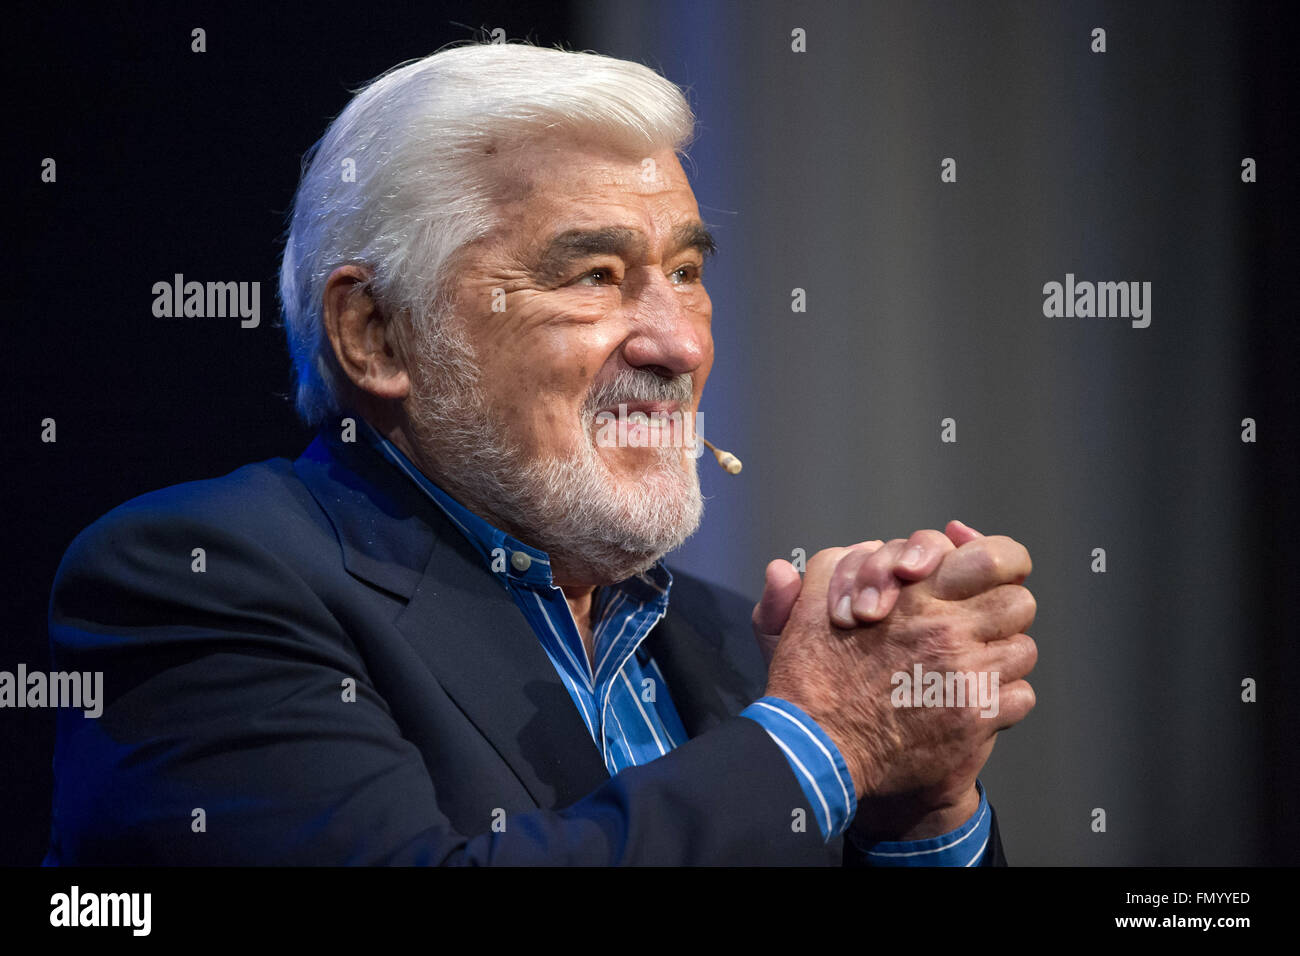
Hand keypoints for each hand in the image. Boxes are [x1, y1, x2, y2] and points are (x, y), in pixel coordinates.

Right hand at [759, 531, 1037, 829]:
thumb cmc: (812, 678)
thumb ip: (839, 565)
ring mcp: (967, 676)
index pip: (995, 557)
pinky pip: (1021, 697)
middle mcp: (949, 630)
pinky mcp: (976, 718)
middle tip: (976, 624)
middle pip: (1019, 602)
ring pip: (1024, 650)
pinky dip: (1002, 699)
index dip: (1002, 561)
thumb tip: (864, 547)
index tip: (987, 574)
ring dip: (1002, 656)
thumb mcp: (810, 603)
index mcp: (917, 595)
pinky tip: (971, 701)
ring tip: (971, 666)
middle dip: (1000, 611)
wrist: (817, 747)